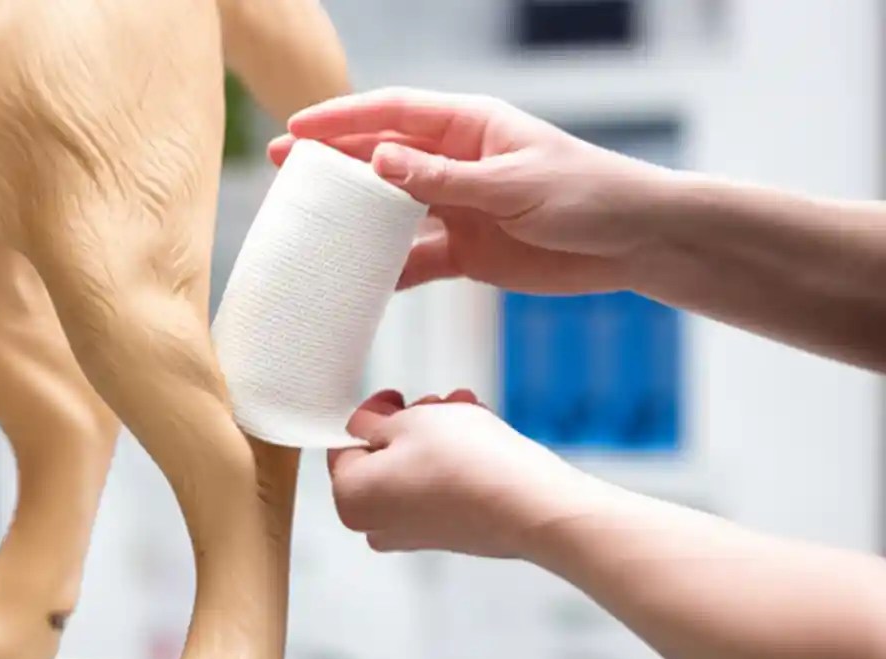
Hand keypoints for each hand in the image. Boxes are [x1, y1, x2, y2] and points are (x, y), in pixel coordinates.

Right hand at [269, 88, 674, 293]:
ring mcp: (459, 208)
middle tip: (284, 172)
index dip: (342, 120)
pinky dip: (385, 271)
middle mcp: (457, 164)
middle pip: (382, 160)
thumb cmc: (587, 194)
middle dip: (334, 164)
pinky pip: (415, 260)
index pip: (393, 115)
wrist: (634, 243)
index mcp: (470, 128)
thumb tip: (379, 161)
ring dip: (353, 221)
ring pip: (391, 213)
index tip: (297, 130)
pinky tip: (355, 282)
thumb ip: (445, 178)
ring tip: (307, 228)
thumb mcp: (513, 184)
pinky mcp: (468, 252)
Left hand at [328, 389, 598, 558]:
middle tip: (436, 402)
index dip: (372, 413)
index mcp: (351, 499)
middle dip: (411, 422)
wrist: (530, 504)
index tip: (395, 396)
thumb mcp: (408, 421)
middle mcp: (376, 526)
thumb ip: (373, 423)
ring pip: (415, 469)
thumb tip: (365, 427)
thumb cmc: (464, 461)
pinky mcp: (451, 535)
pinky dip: (454, 461)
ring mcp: (414, 534)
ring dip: (437, 435)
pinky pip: (440, 489)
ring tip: (466, 410)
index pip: (346, 446)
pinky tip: (481, 436)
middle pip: (384, 458)